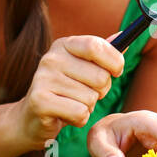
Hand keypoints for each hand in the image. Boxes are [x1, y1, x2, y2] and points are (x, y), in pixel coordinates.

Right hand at [12, 33, 124, 151]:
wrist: (32, 117)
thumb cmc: (65, 92)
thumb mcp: (84, 69)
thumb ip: (103, 53)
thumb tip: (124, 36)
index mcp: (64, 45)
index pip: (97, 46)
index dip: (115, 61)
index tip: (116, 72)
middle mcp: (51, 58)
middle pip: (100, 77)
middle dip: (101, 91)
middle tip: (85, 94)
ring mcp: (43, 79)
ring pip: (91, 98)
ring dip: (88, 107)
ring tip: (72, 105)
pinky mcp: (40, 101)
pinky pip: (80, 113)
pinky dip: (79, 119)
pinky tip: (66, 116)